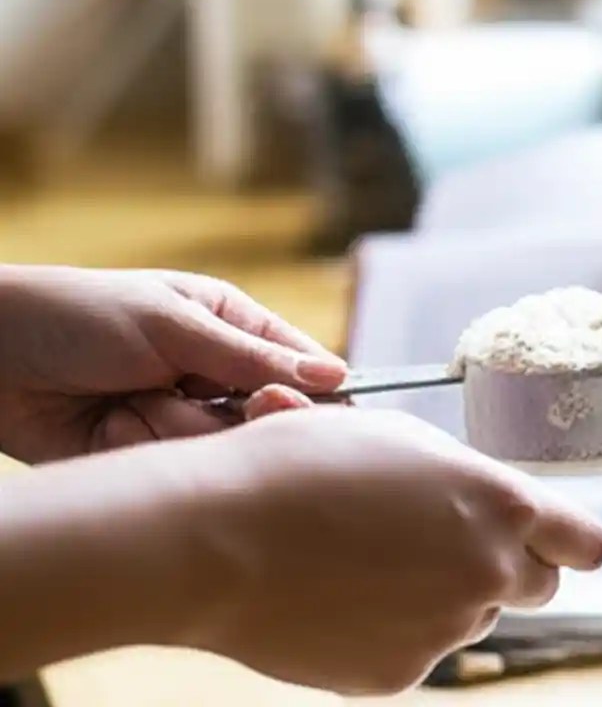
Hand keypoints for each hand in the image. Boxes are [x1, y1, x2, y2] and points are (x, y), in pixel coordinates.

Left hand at [0, 265, 346, 462]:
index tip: (286, 406)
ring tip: (131, 402)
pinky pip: (181, 471)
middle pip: (271, 421)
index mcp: (234, 328)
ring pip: (226, 451)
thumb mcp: (173, 325)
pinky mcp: (150, 458)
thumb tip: (338, 375)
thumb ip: (254, 357)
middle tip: (191, 395)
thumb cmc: (77, 316)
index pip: (303, 368)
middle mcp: (217, 377)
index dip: (312, 394)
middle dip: (234, 416)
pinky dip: (145, 450)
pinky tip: (110, 425)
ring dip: (177, 430)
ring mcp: (183, 419)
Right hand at [174, 406, 601, 694]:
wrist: (210, 539)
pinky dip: (394, 631)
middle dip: (507, 566)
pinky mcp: (399, 674)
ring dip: (444, 595)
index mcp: (500, 505)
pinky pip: (418, 651)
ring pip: (472, 616)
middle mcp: (488, 572)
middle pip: (539, 585)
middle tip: (449, 543)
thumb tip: (489, 505)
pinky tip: (341, 597)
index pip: (587, 543)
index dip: (570, 540)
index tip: (553, 538)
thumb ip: (465, 481)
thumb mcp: (398, 442)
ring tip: (369, 560)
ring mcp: (446, 630)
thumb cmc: (299, 466)